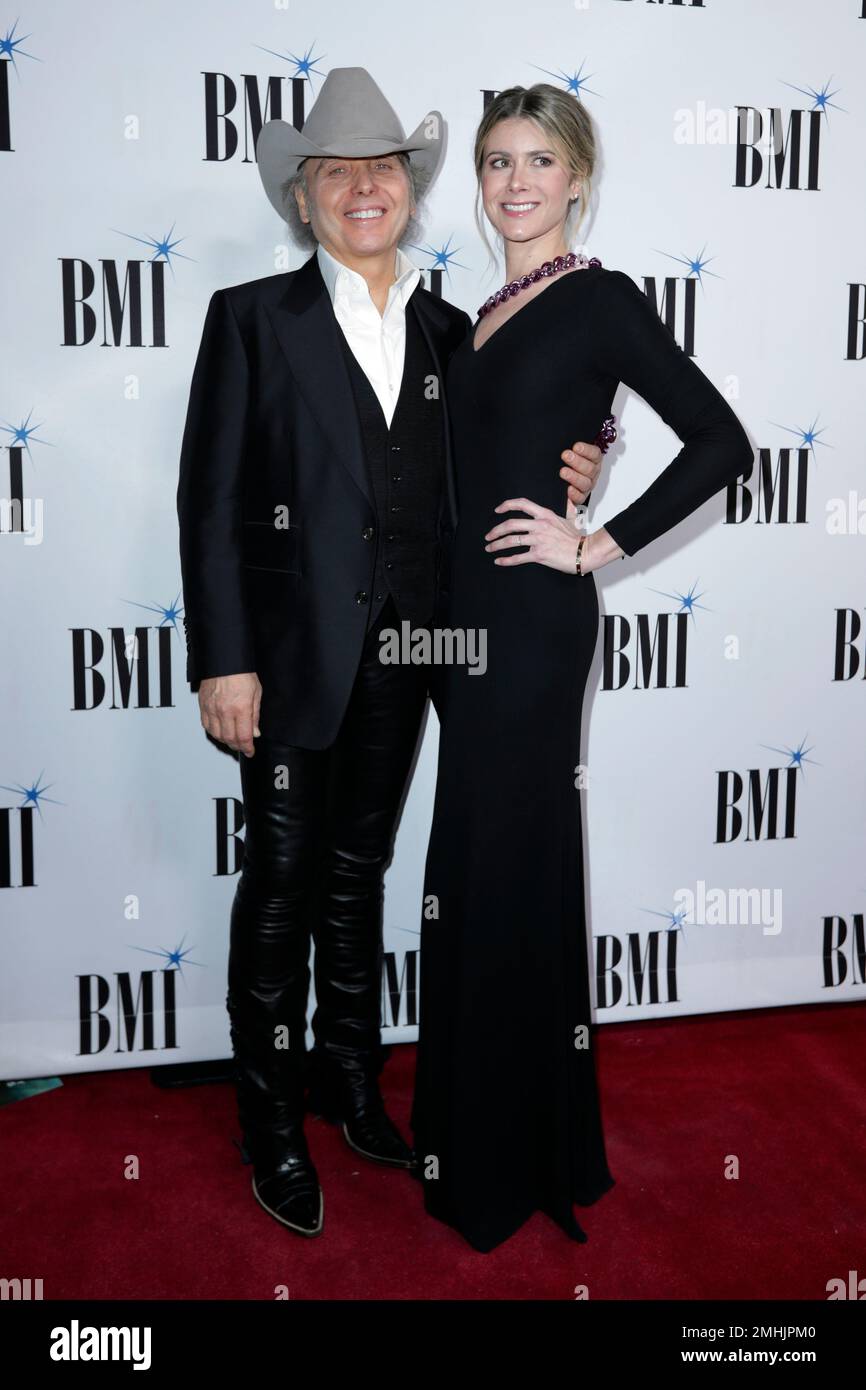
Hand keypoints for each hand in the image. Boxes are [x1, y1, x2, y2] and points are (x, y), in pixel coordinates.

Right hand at [198, 671, 261, 756]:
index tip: (250, 751)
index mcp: (240, 708)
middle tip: (243, 746)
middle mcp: (224, 710)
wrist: (224, 660)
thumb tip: (255, 732)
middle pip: (229, 739)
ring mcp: (212, 708)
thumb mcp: (256, 693)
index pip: (244, 737)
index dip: (248, 748)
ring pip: (216, 735)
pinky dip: (213, 732)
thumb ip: (255, 715)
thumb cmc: (241, 673)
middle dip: (237, 746)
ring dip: (225, 741)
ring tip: (232, 740)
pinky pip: (206, 725)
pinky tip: (220, 731)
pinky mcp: (203, 705)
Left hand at [485, 500, 623, 575]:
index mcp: (545, 515)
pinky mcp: (539, 555)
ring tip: (490, 548)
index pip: (522, 504)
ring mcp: (538, 540)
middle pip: (510, 524)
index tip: (497, 510)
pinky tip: (499, 561)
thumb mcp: (571, 518)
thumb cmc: (577, 538)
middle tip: (488, 536)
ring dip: (497, 545)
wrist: (585, 552)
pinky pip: (518, 557)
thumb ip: (567, 506)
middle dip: (496, 530)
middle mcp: (539, 525)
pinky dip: (506, 560)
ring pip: (511, 541)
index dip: (507, 505)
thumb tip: (569, 496)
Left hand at [560, 439, 601, 514]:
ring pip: (585, 483)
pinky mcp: (580, 497)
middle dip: (577, 462)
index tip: (576, 446)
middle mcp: (592, 473)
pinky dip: (574, 494)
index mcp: (593, 459)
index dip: (586, 450)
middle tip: (565, 455)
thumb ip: (570, 445)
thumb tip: (564, 433)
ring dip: (574, 477)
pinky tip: (568, 489)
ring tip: (563, 472)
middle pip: (590, 468)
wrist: (556, 479)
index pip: (594, 453)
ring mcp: (587, 485)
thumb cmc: (564, 461)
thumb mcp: (568, 450)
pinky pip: (580, 498)